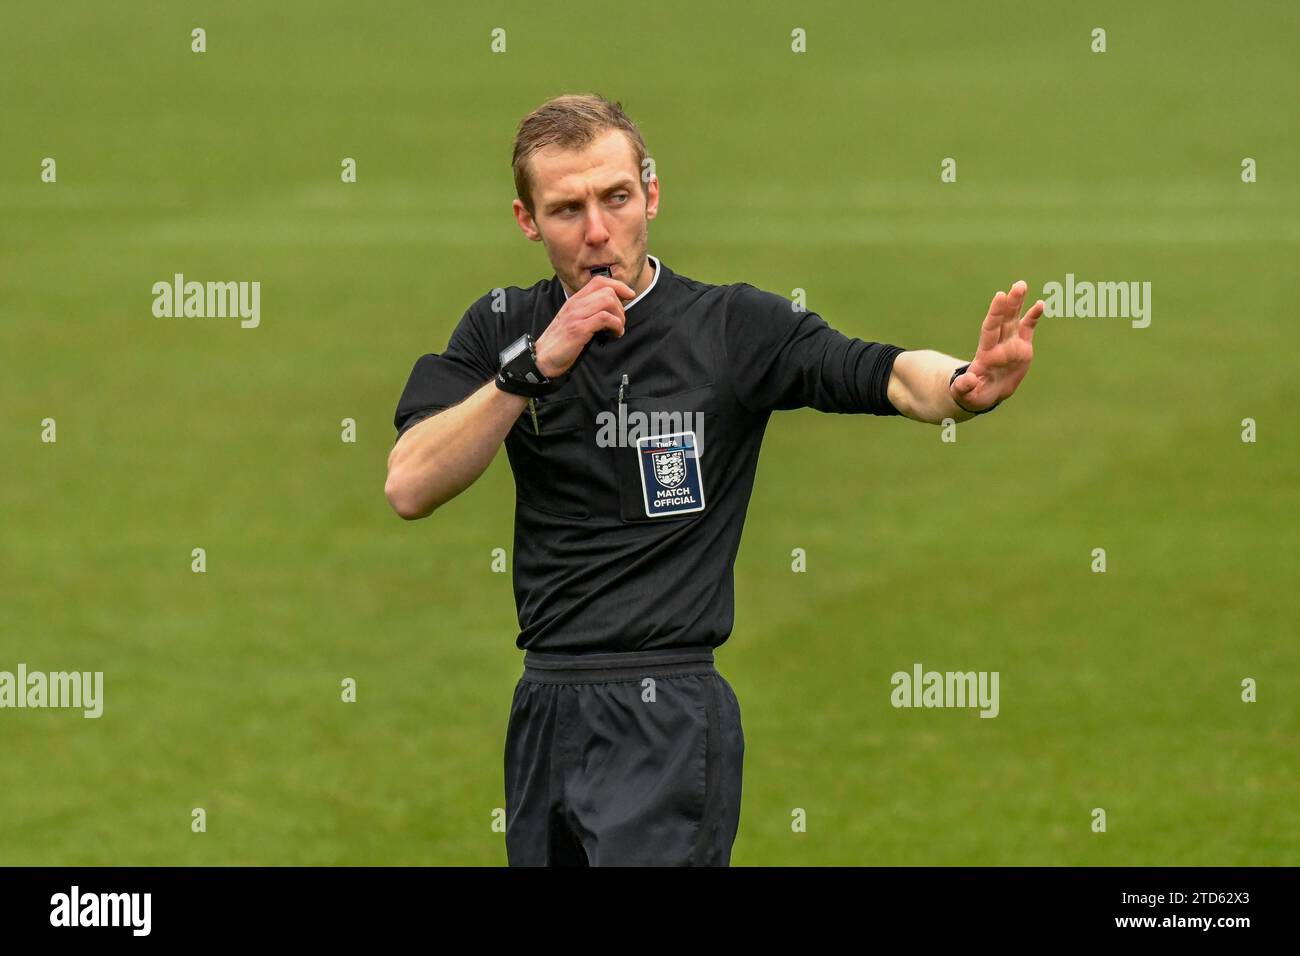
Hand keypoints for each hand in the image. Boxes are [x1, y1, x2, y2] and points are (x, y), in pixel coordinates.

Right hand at [534, 276, 635, 378]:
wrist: (542, 357)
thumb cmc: (561, 342)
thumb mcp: (575, 321)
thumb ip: (589, 312)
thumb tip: (612, 308)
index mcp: (574, 301)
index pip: (599, 281)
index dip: (618, 285)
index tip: (629, 296)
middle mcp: (575, 304)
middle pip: (607, 291)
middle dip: (621, 307)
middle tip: (619, 323)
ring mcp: (576, 316)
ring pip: (608, 301)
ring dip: (620, 316)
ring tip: (617, 330)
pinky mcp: (578, 329)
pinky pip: (605, 318)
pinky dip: (616, 326)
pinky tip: (614, 335)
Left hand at [950, 280, 1043, 412]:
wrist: (985, 394)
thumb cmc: (974, 395)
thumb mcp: (967, 395)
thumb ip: (965, 387)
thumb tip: (968, 380)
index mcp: (986, 353)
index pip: (990, 329)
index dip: (996, 313)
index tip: (1000, 296)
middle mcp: (998, 344)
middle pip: (1004, 320)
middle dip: (1010, 303)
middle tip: (1018, 285)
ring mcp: (1010, 344)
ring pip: (1014, 319)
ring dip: (1018, 303)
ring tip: (1021, 285)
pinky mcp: (1022, 347)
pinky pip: (1028, 329)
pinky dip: (1033, 317)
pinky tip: (1040, 304)